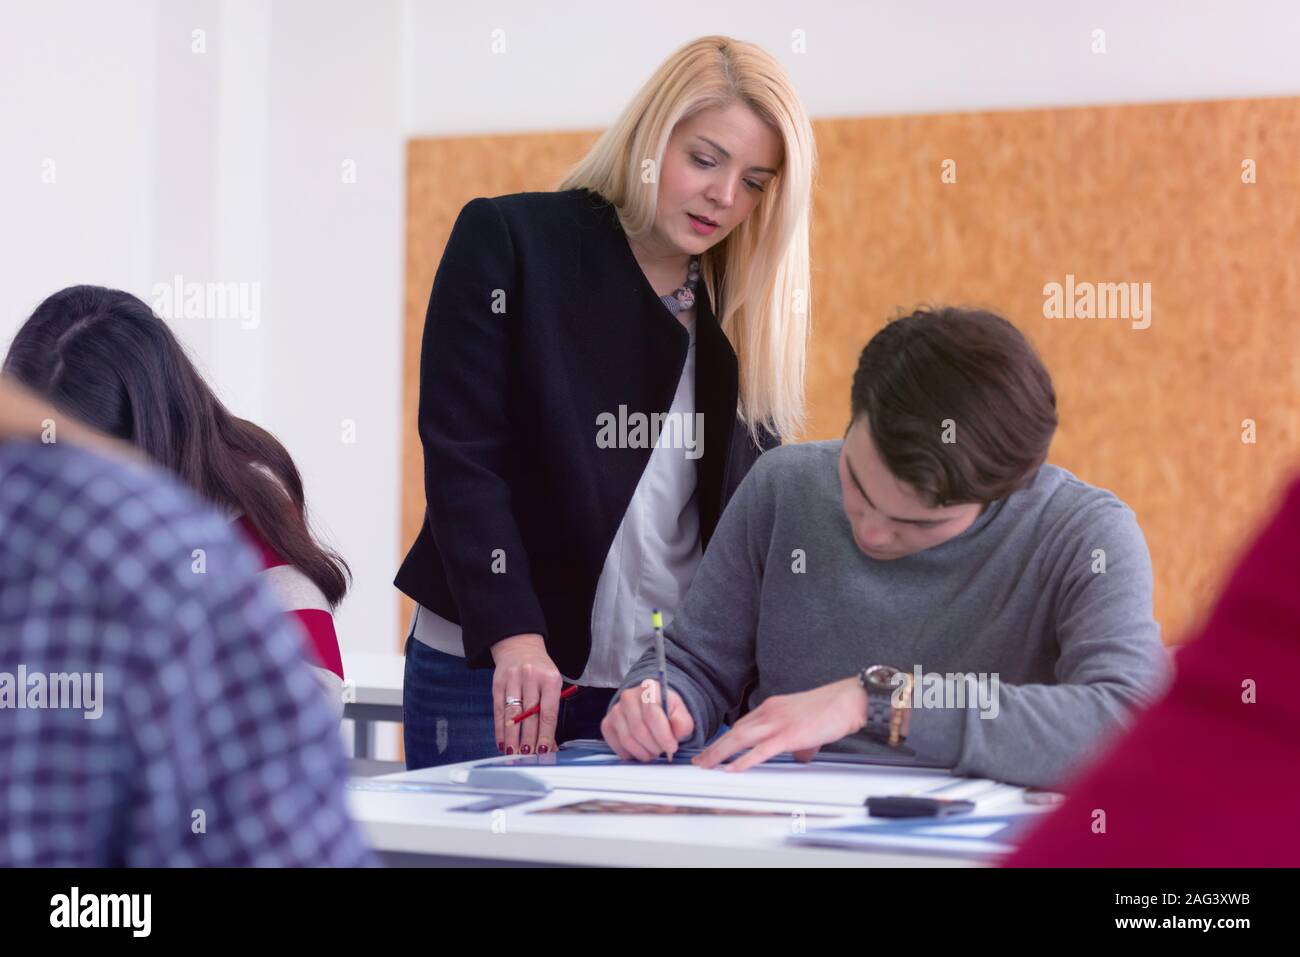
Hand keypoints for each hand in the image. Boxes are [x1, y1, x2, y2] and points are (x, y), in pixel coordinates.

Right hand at [491, 633, 562, 755]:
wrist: (519, 645)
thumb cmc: (540, 669)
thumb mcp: (552, 683)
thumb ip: (550, 711)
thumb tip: (549, 744)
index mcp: (550, 679)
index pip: (548, 712)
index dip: (545, 734)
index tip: (544, 751)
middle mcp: (531, 678)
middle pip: (530, 715)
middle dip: (529, 739)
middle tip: (529, 757)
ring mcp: (512, 680)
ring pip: (512, 714)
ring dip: (512, 737)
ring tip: (514, 753)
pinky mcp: (497, 684)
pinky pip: (498, 710)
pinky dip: (500, 729)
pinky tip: (502, 742)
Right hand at [601, 680, 693, 761]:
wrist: (652, 707)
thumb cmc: (667, 711)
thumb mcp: (681, 714)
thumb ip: (683, 722)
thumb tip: (677, 731)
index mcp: (649, 689)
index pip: (652, 715)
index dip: (663, 736)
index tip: (672, 747)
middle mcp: (628, 697)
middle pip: (639, 730)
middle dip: (654, 746)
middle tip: (663, 750)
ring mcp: (615, 710)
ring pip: (627, 740)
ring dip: (643, 753)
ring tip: (653, 751)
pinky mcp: (607, 724)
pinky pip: (617, 746)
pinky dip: (631, 754)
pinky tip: (641, 749)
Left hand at [692, 677, 868, 772]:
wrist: (849, 700)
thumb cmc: (832, 710)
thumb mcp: (808, 726)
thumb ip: (800, 742)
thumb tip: (799, 757)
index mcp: (772, 707)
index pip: (742, 724)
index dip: (725, 737)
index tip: (713, 748)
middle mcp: (770, 712)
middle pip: (735, 731)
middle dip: (714, 747)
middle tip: (699, 760)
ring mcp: (778, 722)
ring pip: (740, 739)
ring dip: (719, 753)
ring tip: (705, 766)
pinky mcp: (789, 735)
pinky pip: (760, 751)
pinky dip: (743, 761)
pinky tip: (731, 769)